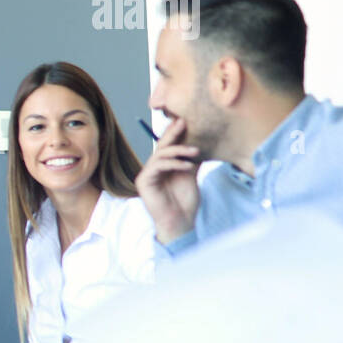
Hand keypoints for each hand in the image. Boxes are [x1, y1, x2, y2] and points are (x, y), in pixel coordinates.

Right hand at [134, 117, 201, 243]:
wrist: (181, 222)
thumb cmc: (185, 202)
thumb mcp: (191, 176)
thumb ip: (191, 160)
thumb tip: (198, 142)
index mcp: (164, 167)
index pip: (168, 146)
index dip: (175, 133)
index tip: (187, 120)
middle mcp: (153, 168)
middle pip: (161, 146)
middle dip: (173, 133)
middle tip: (183, 122)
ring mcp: (147, 174)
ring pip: (160, 154)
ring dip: (178, 150)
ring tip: (195, 151)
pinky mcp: (144, 181)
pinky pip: (157, 166)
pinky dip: (173, 163)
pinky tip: (187, 165)